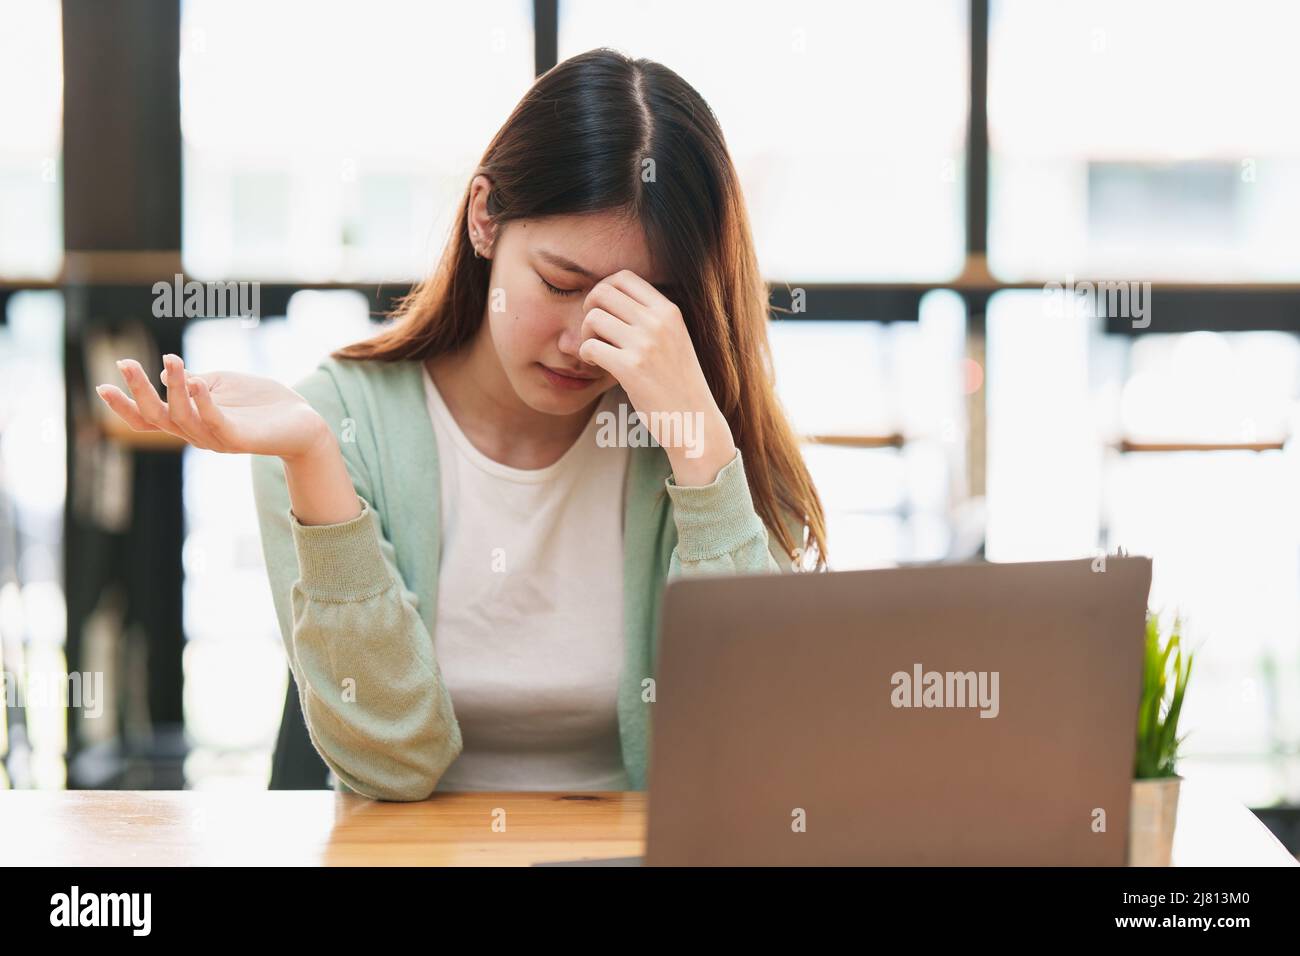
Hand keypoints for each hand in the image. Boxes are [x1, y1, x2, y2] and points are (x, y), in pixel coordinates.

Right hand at [96, 354, 329, 460]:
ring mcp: (217, 438)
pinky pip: (214, 422)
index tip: (101, 384)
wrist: (302, 421)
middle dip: (138, 392)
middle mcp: (197, 434)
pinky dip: (202, 401)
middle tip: (125, 363)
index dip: (125, 405)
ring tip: (170, 360)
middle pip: (157, 418)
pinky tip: (195, 381)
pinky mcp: (239, 438)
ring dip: (173, 388)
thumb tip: (164, 373)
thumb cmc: (260, 402)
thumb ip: (193, 381)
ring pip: (182, 418)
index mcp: (190, 420)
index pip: (149, 418)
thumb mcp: (220, 384)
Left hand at [578, 270, 735, 485]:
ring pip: (593, 318)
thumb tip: (607, 296)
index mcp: (669, 311)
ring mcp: (645, 345)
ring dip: (586, 334)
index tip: (603, 310)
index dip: (603, 289)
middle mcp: (658, 322)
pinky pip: (590, 346)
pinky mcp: (631, 369)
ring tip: (597, 351)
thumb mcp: (674, 338)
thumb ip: (649, 317)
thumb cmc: (678, 382)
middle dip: (589, 309)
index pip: (623, 277)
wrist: (695, 421)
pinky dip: (586, 355)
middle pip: (602, 292)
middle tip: (594, 331)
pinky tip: (598, 365)